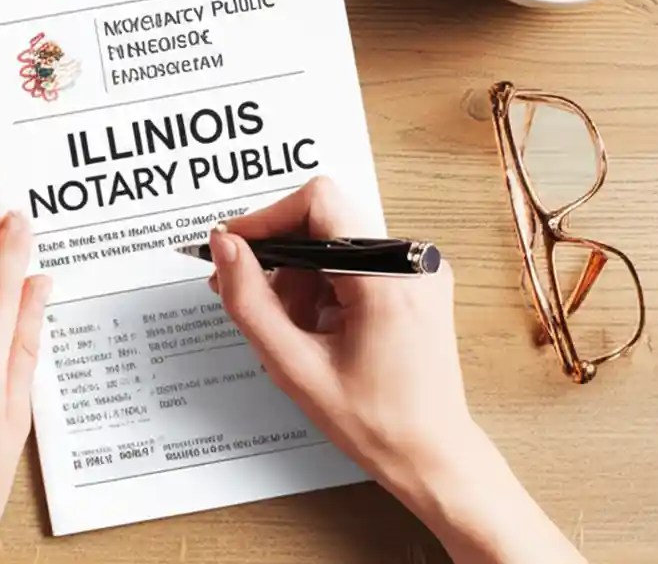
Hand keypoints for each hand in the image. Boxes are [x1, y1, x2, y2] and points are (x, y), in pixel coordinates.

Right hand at [210, 177, 584, 563]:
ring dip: (302, 275)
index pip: (319, 203)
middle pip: (326, 220)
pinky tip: (319, 328)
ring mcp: (421, 271)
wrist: (431, 454)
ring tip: (292, 329)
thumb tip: (226, 248)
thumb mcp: (295, 368)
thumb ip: (251, 302)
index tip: (234, 248)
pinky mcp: (419, 282)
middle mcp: (413, 263)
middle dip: (281, 256)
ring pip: (339, 242)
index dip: (267, 218)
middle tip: (250, 297)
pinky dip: (328, 285)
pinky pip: (360, 261)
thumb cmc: (376, 424)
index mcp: (388, 280)